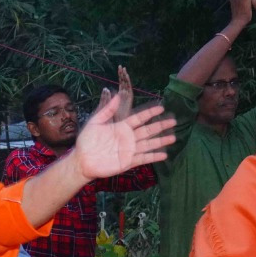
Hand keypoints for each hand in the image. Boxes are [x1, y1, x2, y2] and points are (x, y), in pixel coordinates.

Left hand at [71, 67, 175, 182]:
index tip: (161, 107)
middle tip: (174, 121)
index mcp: (121, 126)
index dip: (150, 113)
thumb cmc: (87, 141)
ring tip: (173, 137)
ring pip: (148, 144)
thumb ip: (107, 110)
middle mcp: (128, 138)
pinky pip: (143, 158)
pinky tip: (164, 155)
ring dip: (161, 141)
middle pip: (148, 130)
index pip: (139, 118)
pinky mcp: (128, 162)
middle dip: (161, 125)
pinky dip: (153, 157)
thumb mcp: (95, 122)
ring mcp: (129, 150)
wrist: (82, 161)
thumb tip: (117, 94)